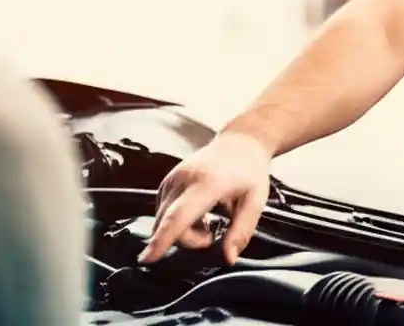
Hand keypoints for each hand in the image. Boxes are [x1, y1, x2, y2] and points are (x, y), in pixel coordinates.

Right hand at [138, 131, 272, 264]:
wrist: (240, 143)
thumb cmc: (249, 172)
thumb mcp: (255, 202)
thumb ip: (241, 232)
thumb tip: (228, 258)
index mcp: (207, 183)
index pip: (179, 216)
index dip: (163, 239)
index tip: (148, 258)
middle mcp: (183, 179)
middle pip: (168, 224)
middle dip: (188, 240)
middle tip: (212, 233)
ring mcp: (172, 179)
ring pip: (163, 221)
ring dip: (183, 231)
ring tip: (207, 220)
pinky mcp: (166, 182)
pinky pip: (163, 214)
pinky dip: (177, 222)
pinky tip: (197, 214)